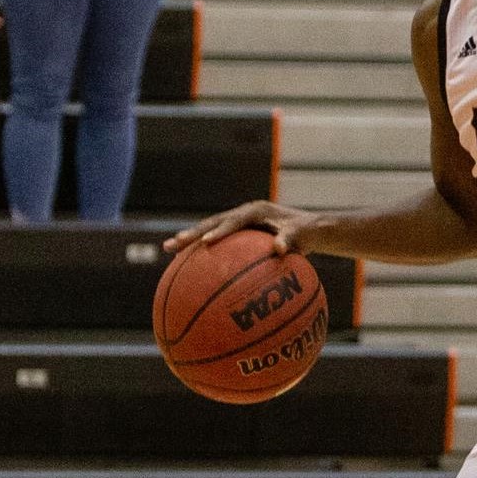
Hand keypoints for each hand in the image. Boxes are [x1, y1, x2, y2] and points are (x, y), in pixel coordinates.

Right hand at [163, 200, 320, 255]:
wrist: (308, 229)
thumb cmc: (306, 232)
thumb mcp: (302, 235)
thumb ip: (290, 239)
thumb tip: (280, 248)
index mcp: (256, 211)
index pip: (233, 220)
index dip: (219, 231)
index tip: (206, 242)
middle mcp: (243, 214)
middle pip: (212, 222)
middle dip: (192, 233)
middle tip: (173, 244)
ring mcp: (237, 223)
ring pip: (208, 229)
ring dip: (189, 240)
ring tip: (168, 250)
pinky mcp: (236, 234)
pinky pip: (215, 242)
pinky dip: (200, 251)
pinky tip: (184, 266)